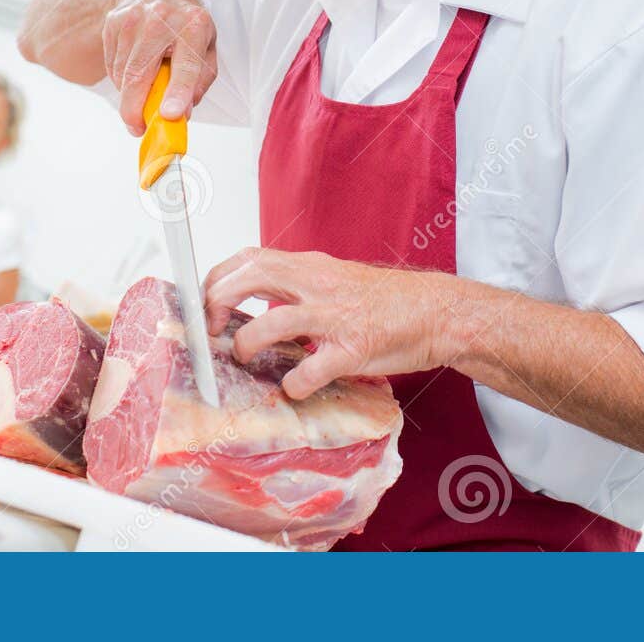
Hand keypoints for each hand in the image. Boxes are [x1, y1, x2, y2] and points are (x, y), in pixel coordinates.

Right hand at [101, 0, 216, 133]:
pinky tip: (134, 70)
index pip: (186, 64)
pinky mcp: (114, 23)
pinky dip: (122, 79)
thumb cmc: (185, 25)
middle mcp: (162, 18)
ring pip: (123, 73)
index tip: (170, 115)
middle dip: (136, 108)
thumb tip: (183, 111)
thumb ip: (200, 80)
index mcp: (194, 24)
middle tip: (138, 127)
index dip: (178, 92)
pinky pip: (112, 65)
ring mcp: (134, 18)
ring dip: (130, 94)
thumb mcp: (206, 47)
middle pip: (141, 72)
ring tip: (142, 93)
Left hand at [203, 247, 459, 399]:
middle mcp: (318, 284)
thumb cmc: (386, 301)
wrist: (436, 312)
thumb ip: (297, 284)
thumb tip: (254, 298)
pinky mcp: (352, 349)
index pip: (249, 258)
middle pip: (250, 278)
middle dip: (219, 303)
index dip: (218, 278)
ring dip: (247, 343)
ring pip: (271, 323)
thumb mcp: (334, 278)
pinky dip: (294, 383)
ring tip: (246, 356)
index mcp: (311, 266)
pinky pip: (309, 371)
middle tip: (215, 329)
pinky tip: (296, 387)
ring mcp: (334, 316)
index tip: (206, 302)